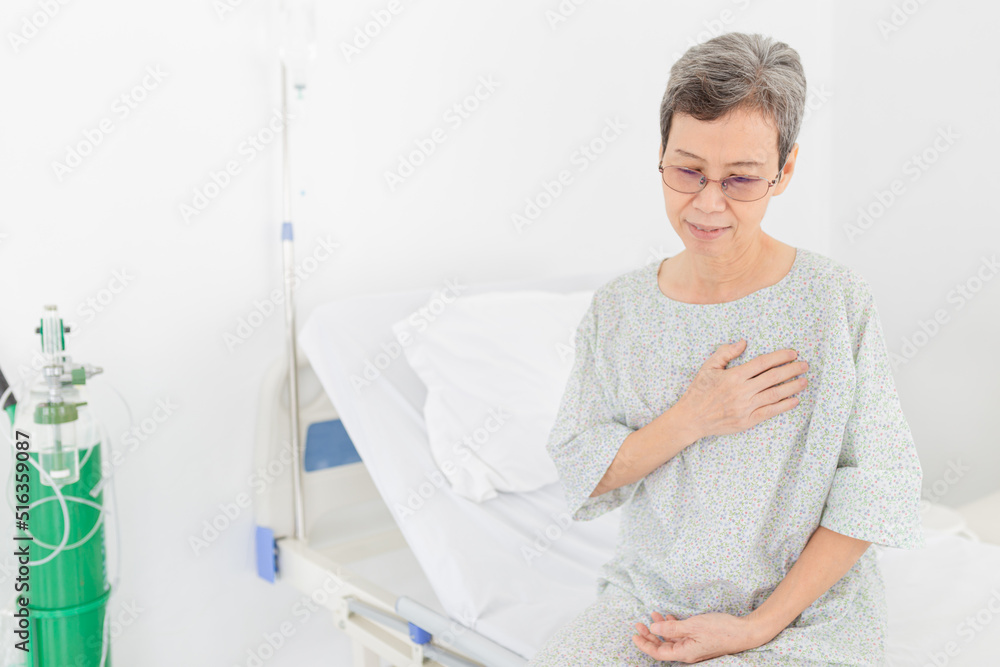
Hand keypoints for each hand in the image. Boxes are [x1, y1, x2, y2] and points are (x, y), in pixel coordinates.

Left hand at [632, 611, 766, 663]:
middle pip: (663, 647)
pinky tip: (668, 618)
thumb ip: (672, 629)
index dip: (644, 644)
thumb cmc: (720, 629)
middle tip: (639, 623)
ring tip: (653, 615)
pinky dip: (673, 627)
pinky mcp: (699, 640)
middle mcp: (687, 653)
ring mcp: (693, 647)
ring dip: (661, 629)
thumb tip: (653, 629)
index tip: (634, 634)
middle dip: (650, 635)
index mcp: (684, 653)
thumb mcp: (692, 626)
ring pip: (671, 640)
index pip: (658, 653)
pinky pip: (681, 636)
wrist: (743, 631)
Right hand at [675, 340, 807, 438]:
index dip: (780, 357)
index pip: (763, 363)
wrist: (691, 418)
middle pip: (773, 377)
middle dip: (792, 370)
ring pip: (775, 394)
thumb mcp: (708, 367)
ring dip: (792, 386)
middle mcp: (742, 391)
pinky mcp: (747, 421)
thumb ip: (725, 353)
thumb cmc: (699, 391)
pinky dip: (784, 405)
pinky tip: (795, 399)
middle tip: (804, 365)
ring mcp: (746, 407)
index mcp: (734, 376)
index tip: (793, 353)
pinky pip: (770, 412)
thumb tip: (743, 342)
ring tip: (804, 381)